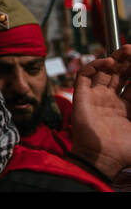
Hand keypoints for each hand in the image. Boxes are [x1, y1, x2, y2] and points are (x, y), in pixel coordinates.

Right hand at [70, 43, 130, 178]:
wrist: (103, 158)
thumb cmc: (124, 149)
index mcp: (126, 108)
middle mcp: (110, 99)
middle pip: (119, 74)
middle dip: (127, 61)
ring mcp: (95, 96)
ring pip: (103, 71)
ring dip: (113, 59)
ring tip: (124, 50)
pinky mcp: (82, 95)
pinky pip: (84, 75)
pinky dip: (94, 65)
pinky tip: (107, 62)